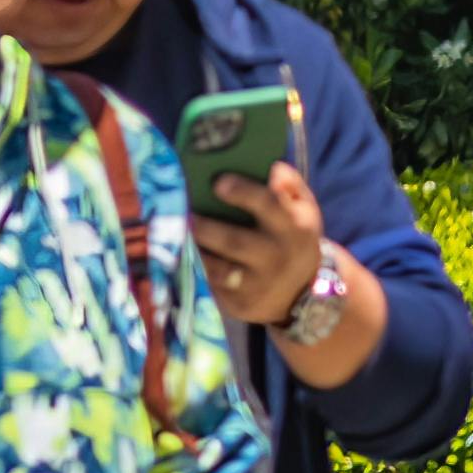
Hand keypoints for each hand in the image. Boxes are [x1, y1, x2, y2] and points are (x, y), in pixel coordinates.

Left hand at [191, 158, 327, 329]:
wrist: (300, 293)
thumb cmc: (291, 238)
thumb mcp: (302, 211)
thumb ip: (290, 186)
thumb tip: (273, 168)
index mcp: (296, 227)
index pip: (270, 206)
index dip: (244, 193)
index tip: (218, 181)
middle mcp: (277, 257)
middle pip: (235, 241)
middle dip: (205, 227)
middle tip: (182, 213)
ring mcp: (257, 285)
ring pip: (215, 269)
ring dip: (191, 250)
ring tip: (170, 232)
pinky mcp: (237, 304)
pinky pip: (207, 286)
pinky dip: (189, 270)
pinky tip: (174, 254)